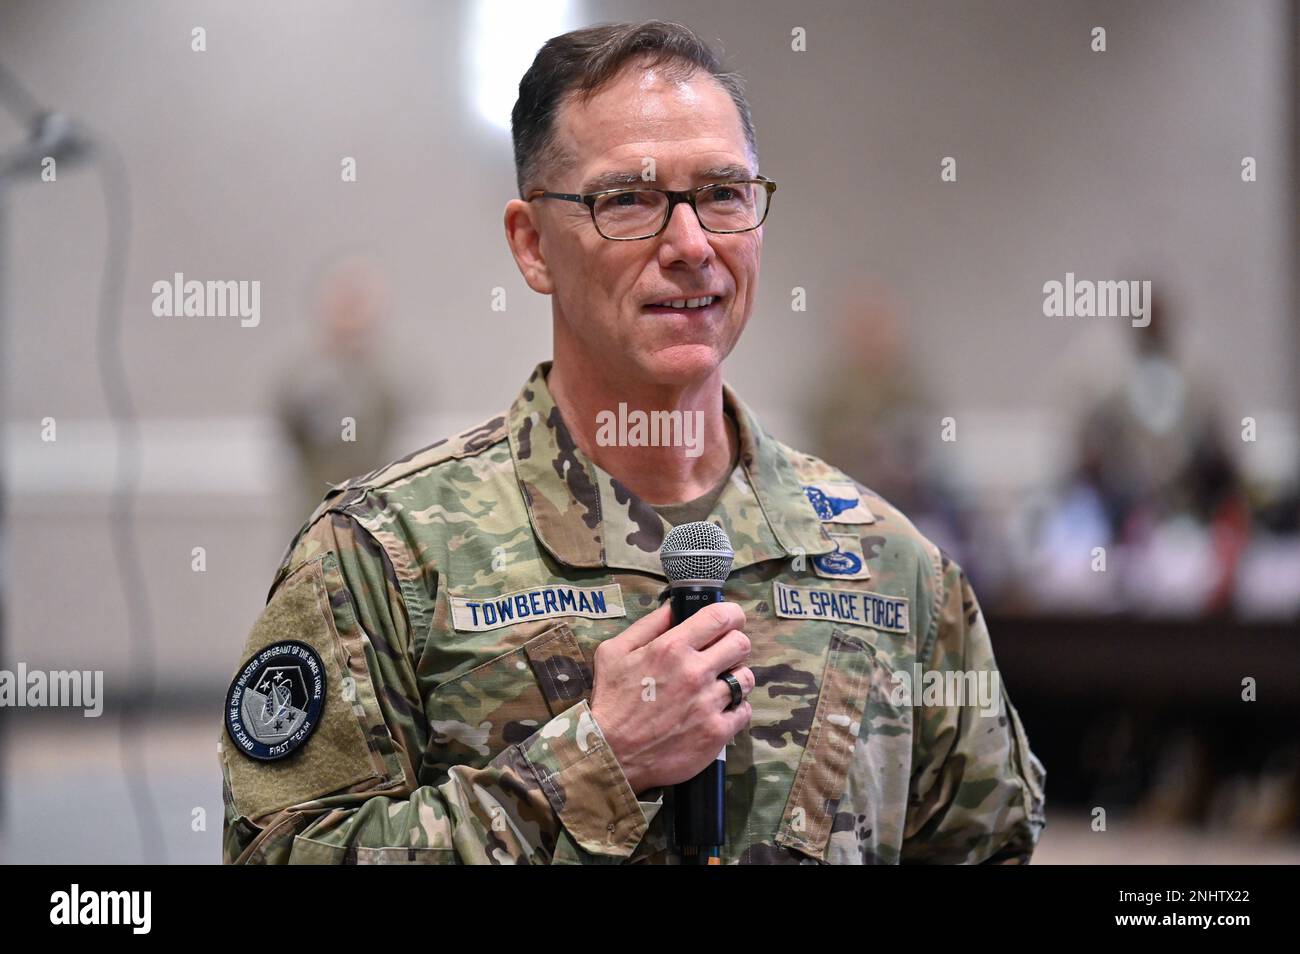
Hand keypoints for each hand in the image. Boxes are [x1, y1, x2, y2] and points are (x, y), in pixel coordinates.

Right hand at [589, 601, 753, 793]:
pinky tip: (718, 710)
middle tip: (722, 655)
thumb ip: (648, 625)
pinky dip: (736, 709)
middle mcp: (695, 672)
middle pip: (741, 644)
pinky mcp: (716, 733)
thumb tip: (674, 607)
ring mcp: (708, 704)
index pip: (721, 617)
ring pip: (747, 678)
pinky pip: (745, 711)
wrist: (611, 754)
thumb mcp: (614, 652)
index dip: (731, 615)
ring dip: (736, 678)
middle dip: (734, 645)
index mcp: (672, 648)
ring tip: (719, 686)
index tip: (730, 620)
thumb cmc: (611, 702)